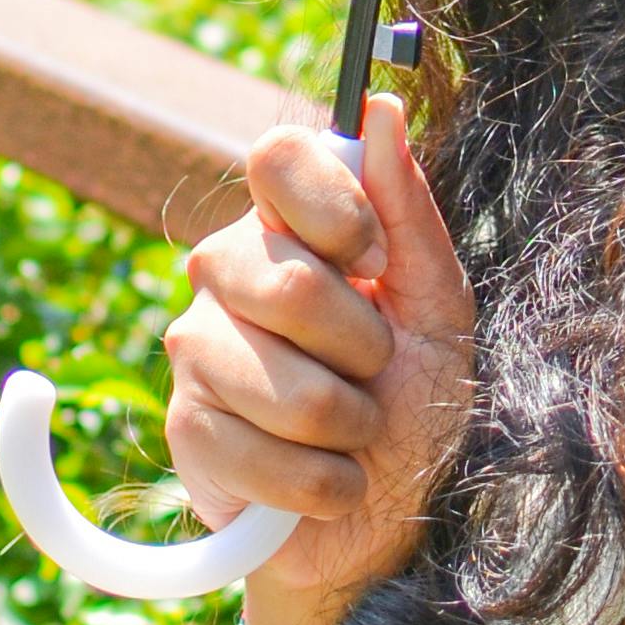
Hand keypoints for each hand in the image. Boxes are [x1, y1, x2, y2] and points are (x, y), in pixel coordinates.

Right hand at [165, 94, 474, 611]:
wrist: (391, 515)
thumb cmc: (420, 399)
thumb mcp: (438, 306)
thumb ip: (409, 211)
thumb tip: (382, 109)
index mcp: (292, 224)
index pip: (278, 156)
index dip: (336, 209)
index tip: (376, 262)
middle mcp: (229, 270)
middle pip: (285, 279)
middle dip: (360, 345)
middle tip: (374, 368)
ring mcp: (197, 347)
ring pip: (278, 381)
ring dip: (347, 423)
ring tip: (353, 431)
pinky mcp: (185, 427)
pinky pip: (254, 452)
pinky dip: (318, 483)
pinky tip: (327, 482)